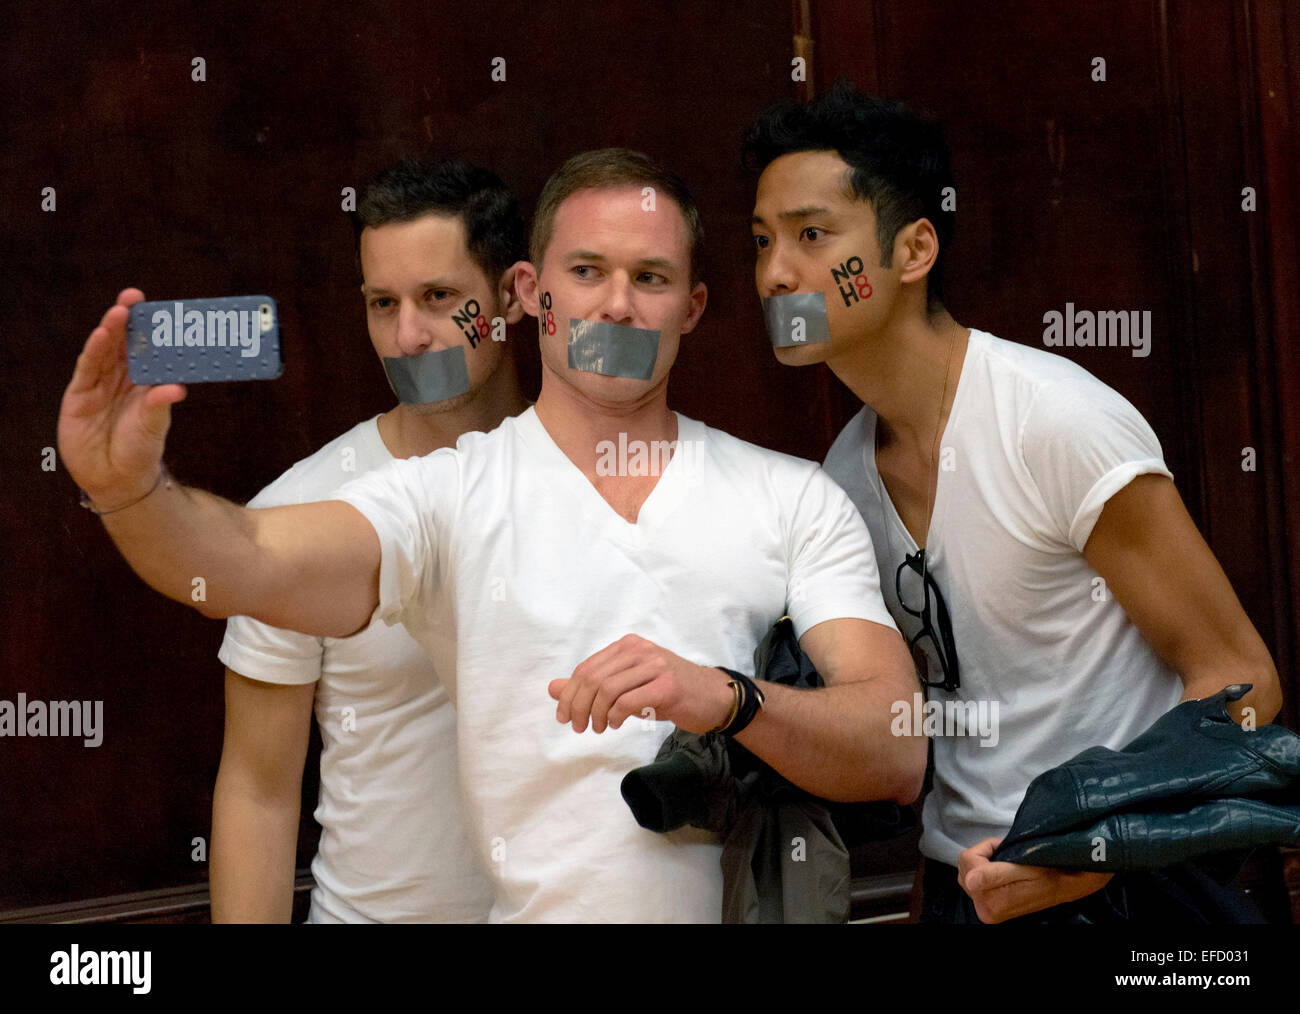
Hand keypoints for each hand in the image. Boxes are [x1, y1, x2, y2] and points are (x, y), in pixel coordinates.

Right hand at [58, 289, 186, 508]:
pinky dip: (94, 351)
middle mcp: (122, 377)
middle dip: (129, 319)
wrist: (115, 478)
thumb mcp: (153, 426)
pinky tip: (101, 335)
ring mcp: (100, 384)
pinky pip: (87, 368)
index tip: (162, 308)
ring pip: (105, 351)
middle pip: (124, 343)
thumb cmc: (139, 449)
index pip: (148, 349)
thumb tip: (178, 389)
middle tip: (134, 297)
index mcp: (145, 380)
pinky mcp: (80, 394)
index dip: (152, 328)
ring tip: (120, 312)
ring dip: (111, 330)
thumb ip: (160, 405)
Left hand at [548, 634, 733, 734]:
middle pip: (593, 679)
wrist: (712, 697)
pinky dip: (614, 716)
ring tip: (597, 728)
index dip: (569, 694)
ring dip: (596, 714)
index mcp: (627, 645)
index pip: (587, 668)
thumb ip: (591, 685)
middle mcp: (640, 650)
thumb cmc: (668, 691)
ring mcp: (655, 666)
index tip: (564, 716)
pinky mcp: (667, 686)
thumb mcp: (627, 684)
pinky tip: (614, 724)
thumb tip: (553, 688)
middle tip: (578, 727)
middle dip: (578, 706)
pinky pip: (628, 702)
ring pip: (608, 690)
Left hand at [957, 837, 1113, 922]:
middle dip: (982, 856)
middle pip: (964, 867)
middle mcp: (984, 910)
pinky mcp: (989, 907)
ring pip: (967, 872)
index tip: (1004, 849)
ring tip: (1006, 863)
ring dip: (983, 862)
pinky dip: (984, 870)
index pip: (967, 860)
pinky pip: (973, 880)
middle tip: (1006, 856)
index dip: (986, 848)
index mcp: (990, 901)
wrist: (1065, 885)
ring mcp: (986, 910)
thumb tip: (970, 880)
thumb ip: (995, 875)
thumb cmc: (1047, 873)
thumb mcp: (1024, 869)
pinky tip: (1002, 871)